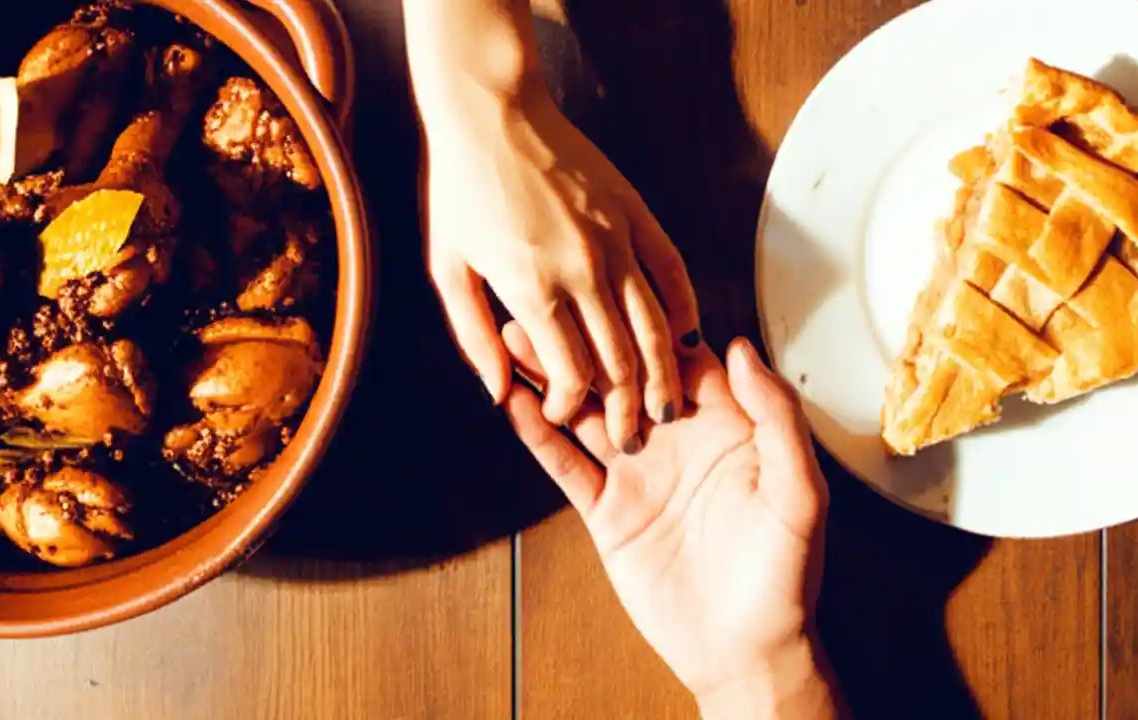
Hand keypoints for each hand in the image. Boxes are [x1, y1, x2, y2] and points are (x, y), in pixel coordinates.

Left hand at [421, 90, 699, 451]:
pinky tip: (689, 338)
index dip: (570, 406)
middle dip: (627, 409)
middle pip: (620, 360)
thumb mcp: (448, 268)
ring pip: (654, 324)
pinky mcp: (636, 214)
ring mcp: (615, 240)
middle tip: (633, 437)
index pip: (570, 372)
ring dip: (664, 374)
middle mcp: (581, 270)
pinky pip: (672, 270)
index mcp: (531, 288)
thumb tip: (498, 394)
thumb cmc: (461, 189)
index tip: (565, 413)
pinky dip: (684, 308)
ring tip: (669, 407)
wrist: (491, 110)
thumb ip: (474, 337)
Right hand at [501, 322, 838, 718]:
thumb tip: (741, 346)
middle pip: (620, 375)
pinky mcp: (607, 509)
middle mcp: (675, 439)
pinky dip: (538, 434)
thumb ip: (776, 417)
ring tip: (511, 338)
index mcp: (724, 424)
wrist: (744, 650)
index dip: (641, 321)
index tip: (608, 284)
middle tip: (541, 301)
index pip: (677, 357)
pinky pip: (567, 465)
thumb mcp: (799, 493)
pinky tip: (514, 404)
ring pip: (585, 412)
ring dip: (550, 376)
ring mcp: (637, 472)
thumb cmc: (786, 576)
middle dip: (583, 338)